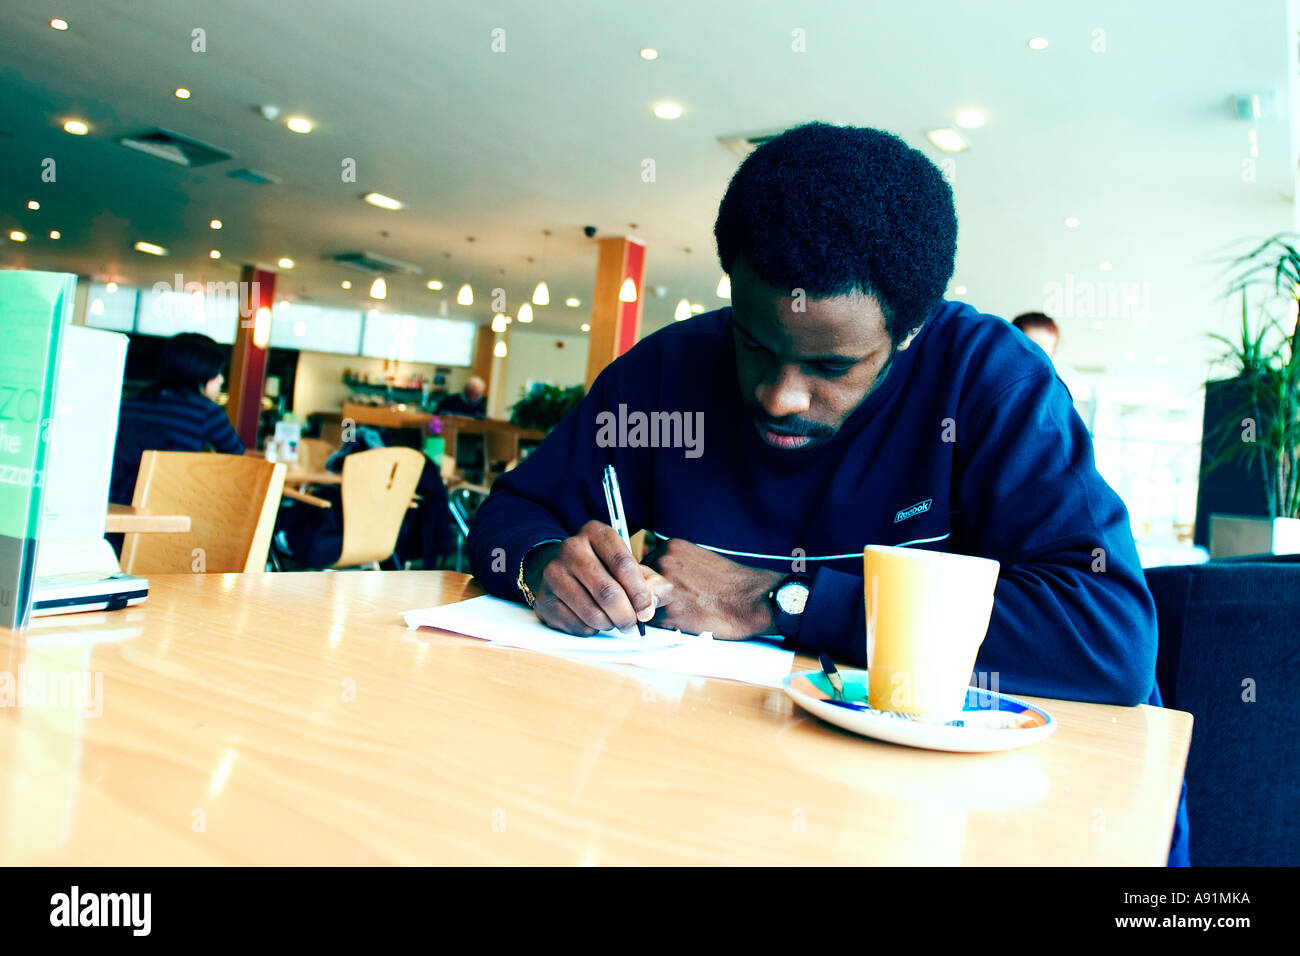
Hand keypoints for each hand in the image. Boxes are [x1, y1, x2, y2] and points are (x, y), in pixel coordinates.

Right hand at [523, 521, 672, 634]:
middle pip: (608, 592)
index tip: (647, 610)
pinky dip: (592, 629)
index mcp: (595, 533)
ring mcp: (554, 573)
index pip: (623, 564)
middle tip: (634, 625)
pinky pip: (577, 625)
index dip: (640, 592)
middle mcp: (571, 548)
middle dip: (627, 615)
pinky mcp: (544, 599)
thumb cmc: (600, 567)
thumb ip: (648, 580)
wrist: (556, 569)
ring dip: (610, 625)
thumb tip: (653, 601)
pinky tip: (593, 620)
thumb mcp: (624, 564)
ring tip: (614, 621)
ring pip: (593, 613)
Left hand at [642, 537, 781, 639]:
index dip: (649, 580)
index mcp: (671, 546)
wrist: (754, 600)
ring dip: (653, 609)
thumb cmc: (732, 584)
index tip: (660, 588)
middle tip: (670, 602)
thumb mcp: (699, 560)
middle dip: (647, 593)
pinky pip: (652, 621)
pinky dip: (663, 624)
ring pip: (641, 602)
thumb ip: (674, 565)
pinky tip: (684, 621)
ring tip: (679, 612)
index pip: (642, 563)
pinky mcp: (669, 612)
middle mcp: (664, 562)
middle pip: (637, 582)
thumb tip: (655, 577)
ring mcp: (664, 586)